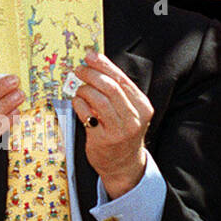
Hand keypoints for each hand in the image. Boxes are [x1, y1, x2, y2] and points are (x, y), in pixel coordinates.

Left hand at [71, 52, 152, 198]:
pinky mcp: (102, 140)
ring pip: (97, 99)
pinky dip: (78, 103)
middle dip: (92, 74)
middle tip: (79, 69)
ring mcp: (119, 131)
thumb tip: (95, 63)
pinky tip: (78, 102)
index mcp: (143, 107)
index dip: (104, 65)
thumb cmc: (123, 132)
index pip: (122, 80)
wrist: (123, 164)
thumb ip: (117, 90)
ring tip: (79, 89)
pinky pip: (86, 114)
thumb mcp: (129, 111)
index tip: (90, 56)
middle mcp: (134, 119)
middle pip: (110, 87)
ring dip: (84, 89)